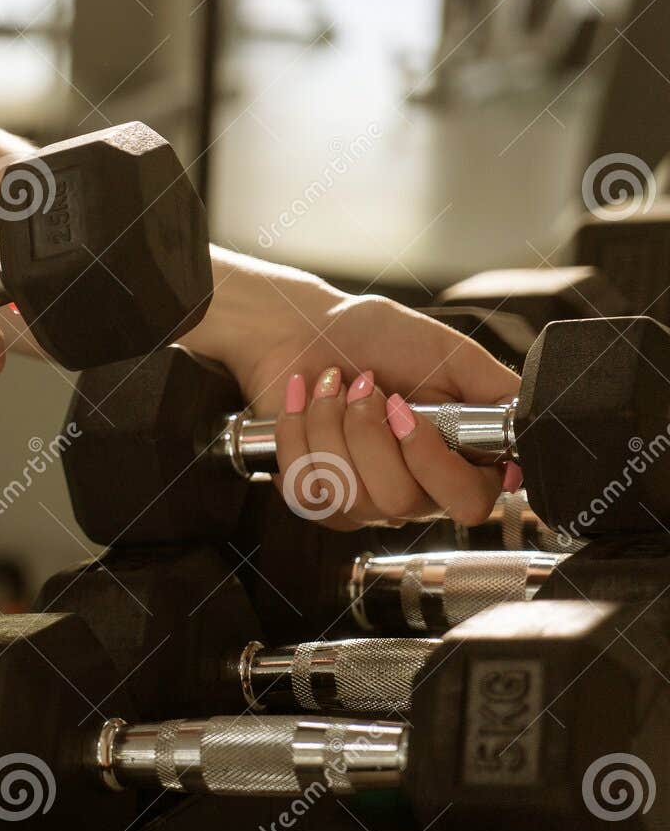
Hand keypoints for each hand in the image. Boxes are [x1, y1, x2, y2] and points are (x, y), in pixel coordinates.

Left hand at [185, 252, 519, 529]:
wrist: (306, 328)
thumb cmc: (377, 338)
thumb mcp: (452, 355)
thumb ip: (498, 393)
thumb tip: (533, 428)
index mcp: (456, 462)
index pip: (469, 502)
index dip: (432, 460)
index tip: (402, 407)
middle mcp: (413, 490)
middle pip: (399, 500)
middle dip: (368, 431)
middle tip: (364, 385)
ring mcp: (361, 500)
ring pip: (349, 496)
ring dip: (330, 424)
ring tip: (331, 385)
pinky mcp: (314, 495)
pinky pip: (306, 489)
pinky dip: (296, 432)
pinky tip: (302, 401)